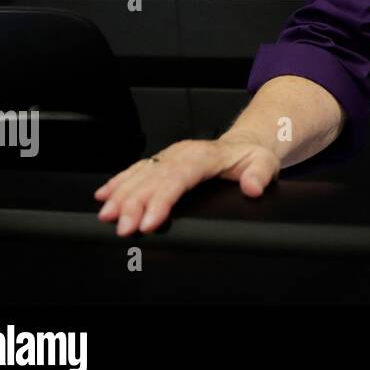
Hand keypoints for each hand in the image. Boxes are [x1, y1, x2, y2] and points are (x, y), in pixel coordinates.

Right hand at [94, 133, 279, 236]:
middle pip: (154, 179)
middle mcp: (182, 154)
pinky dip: (118, 182)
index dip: (162, 200)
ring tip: (107, 215)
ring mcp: (170, 156)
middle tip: (122, 227)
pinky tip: (104, 195)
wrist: (246, 142)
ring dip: (121, 195)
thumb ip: (260, 175)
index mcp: (204, 156)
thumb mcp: (264, 163)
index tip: (149, 221)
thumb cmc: (251, 155)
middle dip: (134, 203)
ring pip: (140, 175)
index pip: (179, 178)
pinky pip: (137, 169)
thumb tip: (252, 187)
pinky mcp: (162, 161)